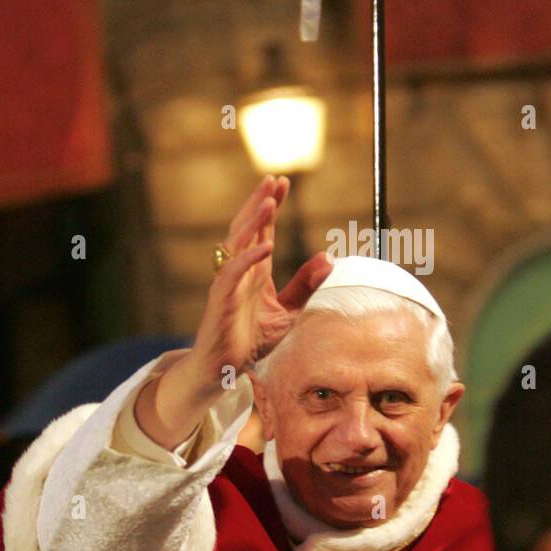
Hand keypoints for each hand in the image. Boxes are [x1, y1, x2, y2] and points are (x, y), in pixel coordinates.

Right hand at [191, 174, 331, 383]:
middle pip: (248, 228)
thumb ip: (306, 286)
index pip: (262, 230)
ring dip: (253, 221)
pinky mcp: (221, 300)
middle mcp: (239, 271)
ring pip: (237, 243)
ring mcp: (228, 283)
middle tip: (275, 181)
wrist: (224, 369)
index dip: (271, 206)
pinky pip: (233, 273)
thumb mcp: (289, 312)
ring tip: (269, 201)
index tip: (282, 183)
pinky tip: (265, 245)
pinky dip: (248, 258)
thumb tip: (328, 259)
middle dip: (261, 203)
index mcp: (254, 271)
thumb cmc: (251, 341)